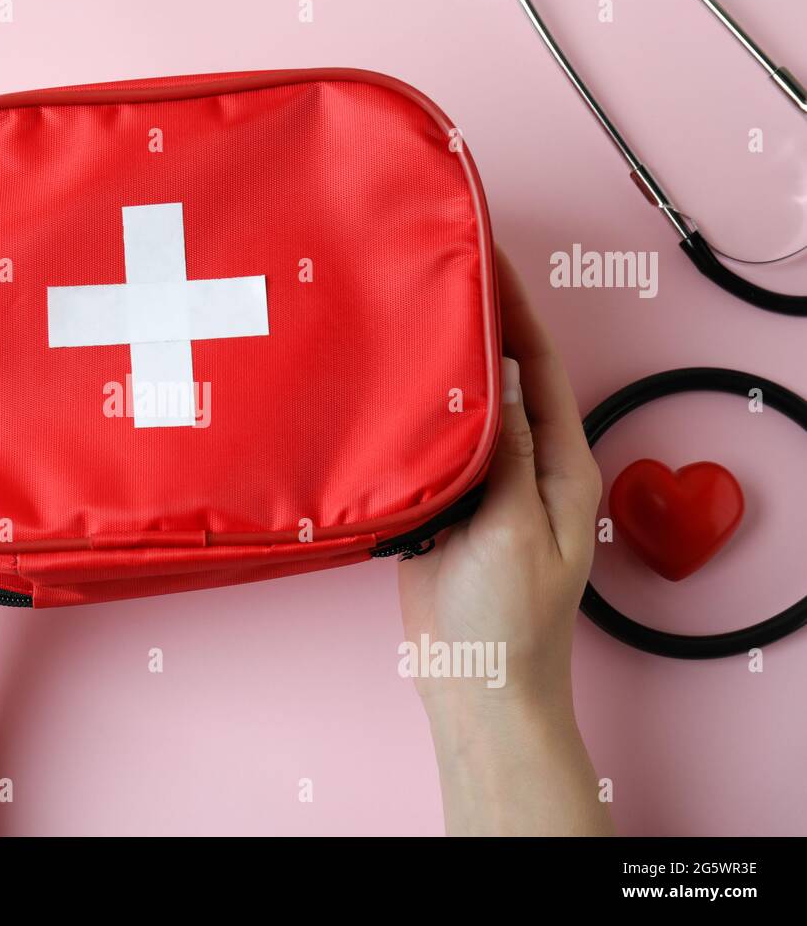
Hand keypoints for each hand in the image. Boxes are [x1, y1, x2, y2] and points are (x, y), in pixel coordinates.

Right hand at [397, 249, 611, 834]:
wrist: (476, 689)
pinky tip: (384, 389)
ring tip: (404, 314)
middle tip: (435, 270)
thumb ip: (509, 454)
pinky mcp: (443, 509)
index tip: (486, 256)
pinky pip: (431, 448)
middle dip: (476, 324)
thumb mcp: (514, 531)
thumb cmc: (507, 622)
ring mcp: (482, 487)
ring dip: (439, 366)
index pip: (540, 368)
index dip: (517, 309)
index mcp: (560, 467)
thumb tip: (499, 372)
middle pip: (502, 379)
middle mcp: (524, 468)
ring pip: (462, 410)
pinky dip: (412, 414)